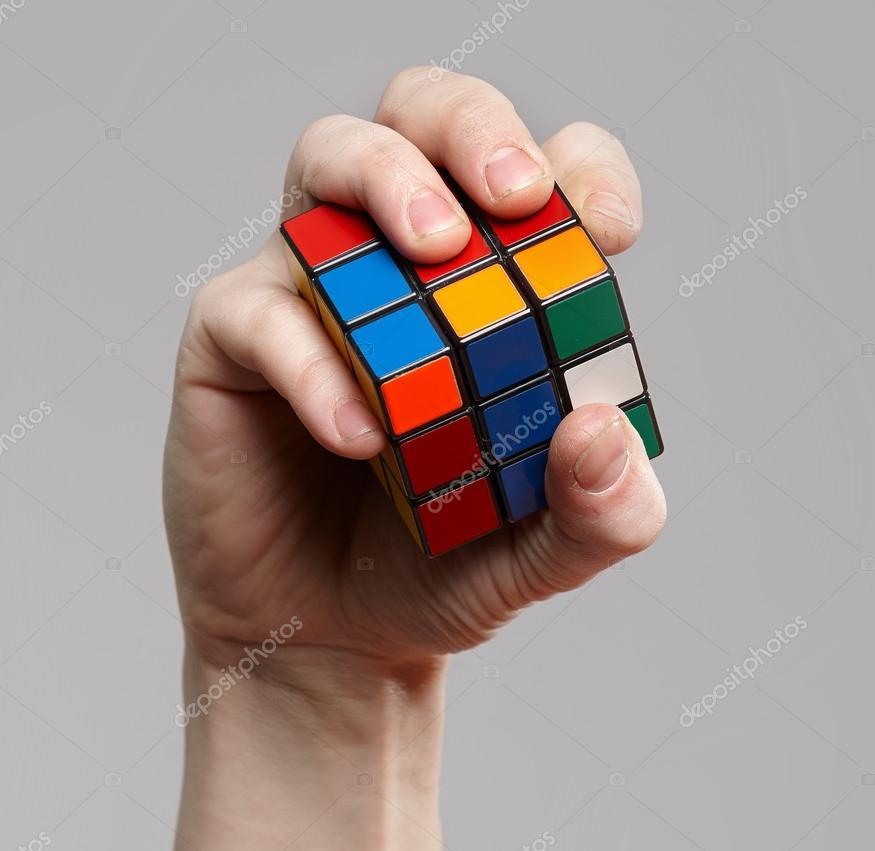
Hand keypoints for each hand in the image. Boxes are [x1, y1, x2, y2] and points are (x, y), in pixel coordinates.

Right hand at [163, 67, 665, 679]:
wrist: (331, 638)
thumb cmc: (437, 572)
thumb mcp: (541, 555)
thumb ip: (600, 512)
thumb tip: (606, 430)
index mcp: (491, 289)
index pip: (543, 175)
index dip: (580, 171)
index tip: (606, 231)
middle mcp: (401, 268)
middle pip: (423, 115)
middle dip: (472, 126)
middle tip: (510, 196)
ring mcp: (315, 292)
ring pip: (330, 160)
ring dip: (387, 179)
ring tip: (434, 246)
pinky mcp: (232, 341)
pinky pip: (263, 311)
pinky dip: (315, 362)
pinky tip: (360, 437)